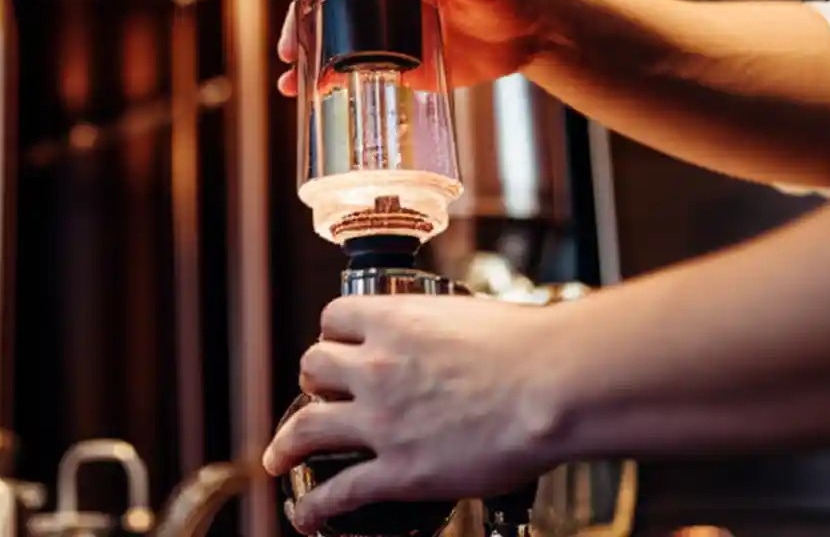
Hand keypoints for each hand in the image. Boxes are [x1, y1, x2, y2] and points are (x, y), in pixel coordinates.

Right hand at [255, 0, 560, 95]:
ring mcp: (382, 23)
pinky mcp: (394, 59)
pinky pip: (350, 67)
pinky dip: (324, 79)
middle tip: (293, 45)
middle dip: (298, 19)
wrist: (533, 25)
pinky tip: (306, 91)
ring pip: (328, 35)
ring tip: (292, 74)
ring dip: (303, 52)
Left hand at [263, 294, 565, 534]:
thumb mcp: (474, 316)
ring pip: (307, 426)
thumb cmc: (530, 347)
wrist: (552, 385)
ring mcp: (382, 420)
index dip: (334, 333)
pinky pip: (339, 491)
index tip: (339, 345)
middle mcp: (377, 366)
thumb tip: (461, 336)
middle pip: (313, 366)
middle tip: (322, 395)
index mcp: (395, 321)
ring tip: (277, 456)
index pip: (335, 316)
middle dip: (314, 380)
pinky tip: (307, 514)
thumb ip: (449, 328)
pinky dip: (317, 506)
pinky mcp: (398, 470)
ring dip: (286, 443)